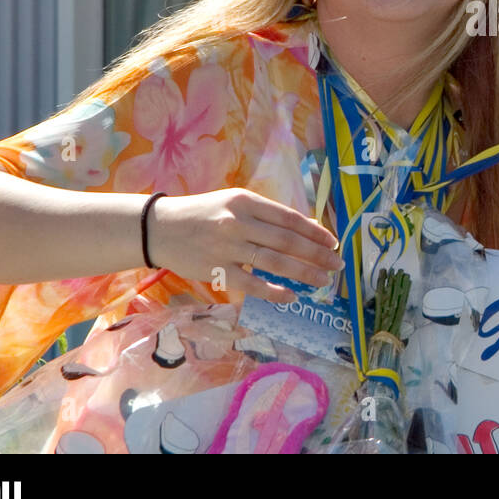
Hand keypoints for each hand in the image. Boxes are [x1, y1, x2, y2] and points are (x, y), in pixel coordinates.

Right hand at [147, 188, 343, 302]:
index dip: (315, 232)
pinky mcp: (216, 270)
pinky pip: (252, 284)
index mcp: (246, 201)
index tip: (333, 243)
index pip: (289, 218)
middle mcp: (239, 222)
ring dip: (304, 273)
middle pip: (287, 241)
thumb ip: (264, 215)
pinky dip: (274, 292)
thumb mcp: (233, 203)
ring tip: (323, 281)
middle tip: (337, 265)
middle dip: (317, 255)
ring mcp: (227, 247)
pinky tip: (291, 296)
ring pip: (275, 262)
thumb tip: (304, 230)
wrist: (161, 227)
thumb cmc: (203, 214)